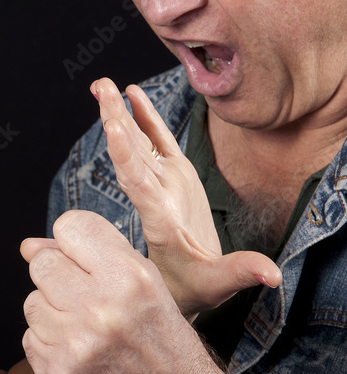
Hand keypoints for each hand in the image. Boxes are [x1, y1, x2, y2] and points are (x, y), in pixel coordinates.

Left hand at [21, 210, 267, 373]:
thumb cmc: (164, 340)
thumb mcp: (147, 285)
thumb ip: (90, 255)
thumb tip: (27, 247)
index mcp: (130, 277)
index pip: (69, 227)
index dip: (73, 242)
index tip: (84, 258)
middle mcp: (102, 307)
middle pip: (42, 264)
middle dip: (58, 276)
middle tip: (85, 297)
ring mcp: (77, 343)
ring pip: (32, 302)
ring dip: (53, 312)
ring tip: (87, 329)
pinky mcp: (59, 373)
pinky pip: (30, 338)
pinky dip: (50, 344)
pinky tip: (80, 353)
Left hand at [91, 78, 280, 316]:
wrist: (176, 289)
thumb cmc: (194, 289)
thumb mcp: (217, 283)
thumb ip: (242, 272)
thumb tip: (273, 275)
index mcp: (159, 219)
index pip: (138, 184)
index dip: (126, 156)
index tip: (111, 128)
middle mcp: (154, 197)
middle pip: (131, 155)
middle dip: (115, 121)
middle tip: (99, 88)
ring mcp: (162, 185)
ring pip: (137, 144)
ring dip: (119, 114)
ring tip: (102, 85)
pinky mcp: (174, 178)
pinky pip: (156, 143)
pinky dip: (144, 118)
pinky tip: (130, 94)